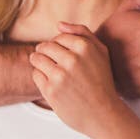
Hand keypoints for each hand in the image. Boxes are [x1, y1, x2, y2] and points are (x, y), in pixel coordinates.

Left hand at [30, 22, 120, 138]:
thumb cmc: (102, 81)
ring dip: (40, 63)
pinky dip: (41, 78)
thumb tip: (59, 24)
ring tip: (52, 72)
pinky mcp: (51, 91)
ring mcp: (60, 75)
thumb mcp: (101, 52)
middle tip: (56, 65)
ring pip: (36, 58)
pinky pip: (36, 74)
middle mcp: (71, 59)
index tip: (65, 57)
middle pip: (44, 46)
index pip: (58, 37)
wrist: (103, 114)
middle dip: (46, 53)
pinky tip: (53, 84)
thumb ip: (82, 32)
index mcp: (84, 47)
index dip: (59, 46)